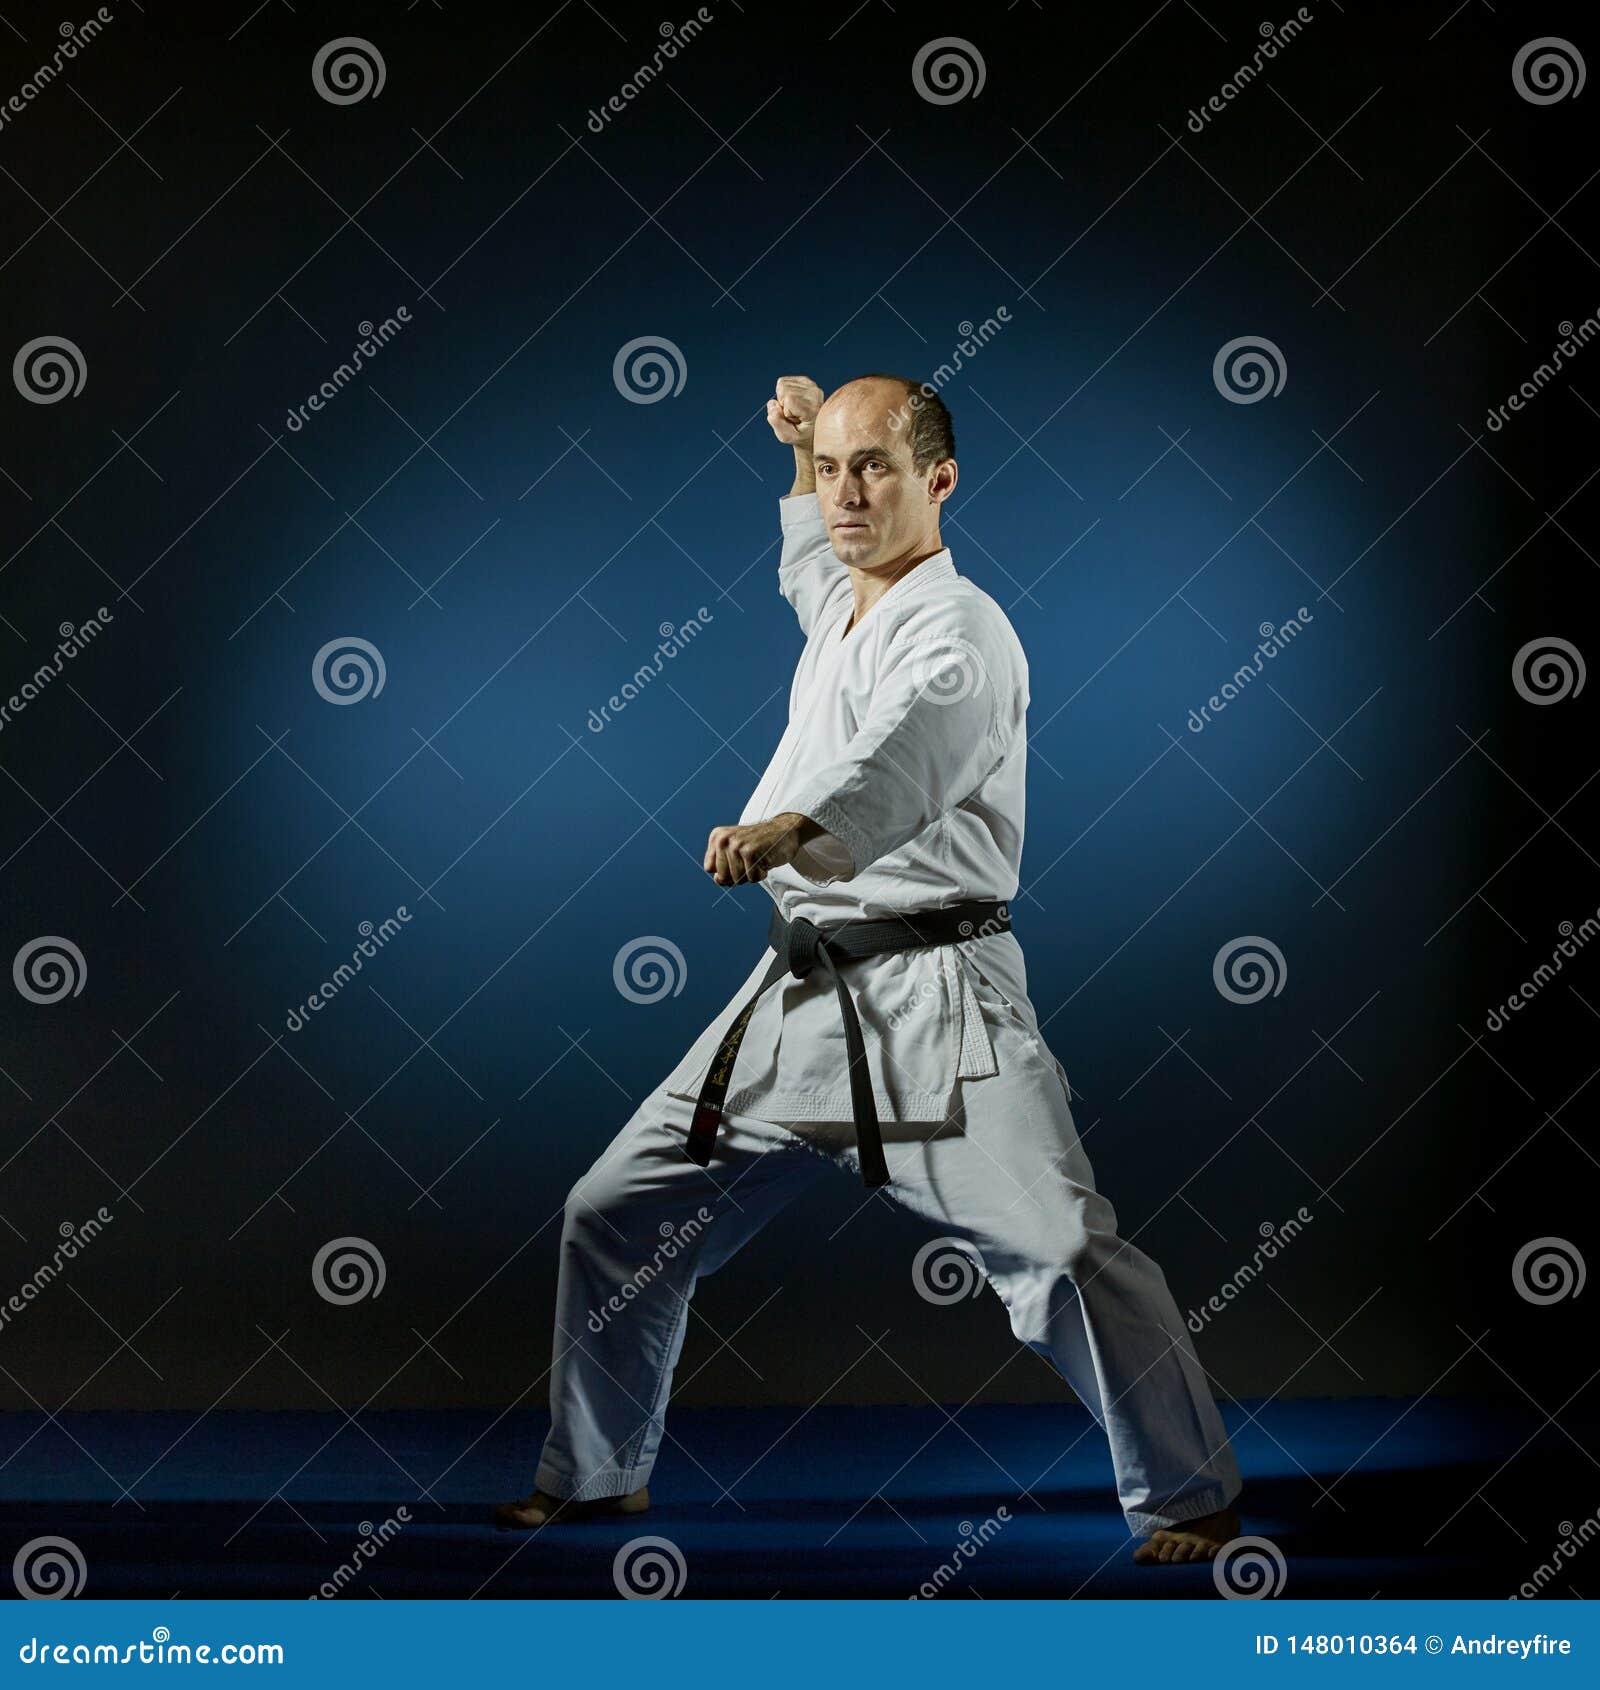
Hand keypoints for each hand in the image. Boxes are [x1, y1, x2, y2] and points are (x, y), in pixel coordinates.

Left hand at [703, 812, 817, 886]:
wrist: (785, 830)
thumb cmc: (759, 845)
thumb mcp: (735, 852)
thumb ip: (722, 868)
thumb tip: (719, 880)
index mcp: (717, 837)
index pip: (710, 869)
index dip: (726, 870)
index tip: (738, 859)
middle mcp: (723, 839)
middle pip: (722, 877)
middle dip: (738, 874)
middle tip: (750, 859)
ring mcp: (736, 845)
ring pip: (737, 879)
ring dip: (750, 874)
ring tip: (758, 858)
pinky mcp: (750, 852)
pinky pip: (752, 878)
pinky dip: (761, 874)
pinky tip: (765, 860)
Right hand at [766, 376, 823, 450]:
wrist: (813, 431)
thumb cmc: (800, 435)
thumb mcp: (787, 436)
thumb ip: (776, 422)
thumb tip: (772, 403)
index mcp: (812, 409)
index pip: (788, 397)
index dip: (783, 409)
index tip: (792, 419)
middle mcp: (815, 394)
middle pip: (783, 388)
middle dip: (782, 403)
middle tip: (792, 415)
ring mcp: (812, 386)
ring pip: (783, 383)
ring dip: (784, 398)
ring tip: (794, 410)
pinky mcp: (807, 382)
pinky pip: (785, 381)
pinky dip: (785, 392)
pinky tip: (794, 402)